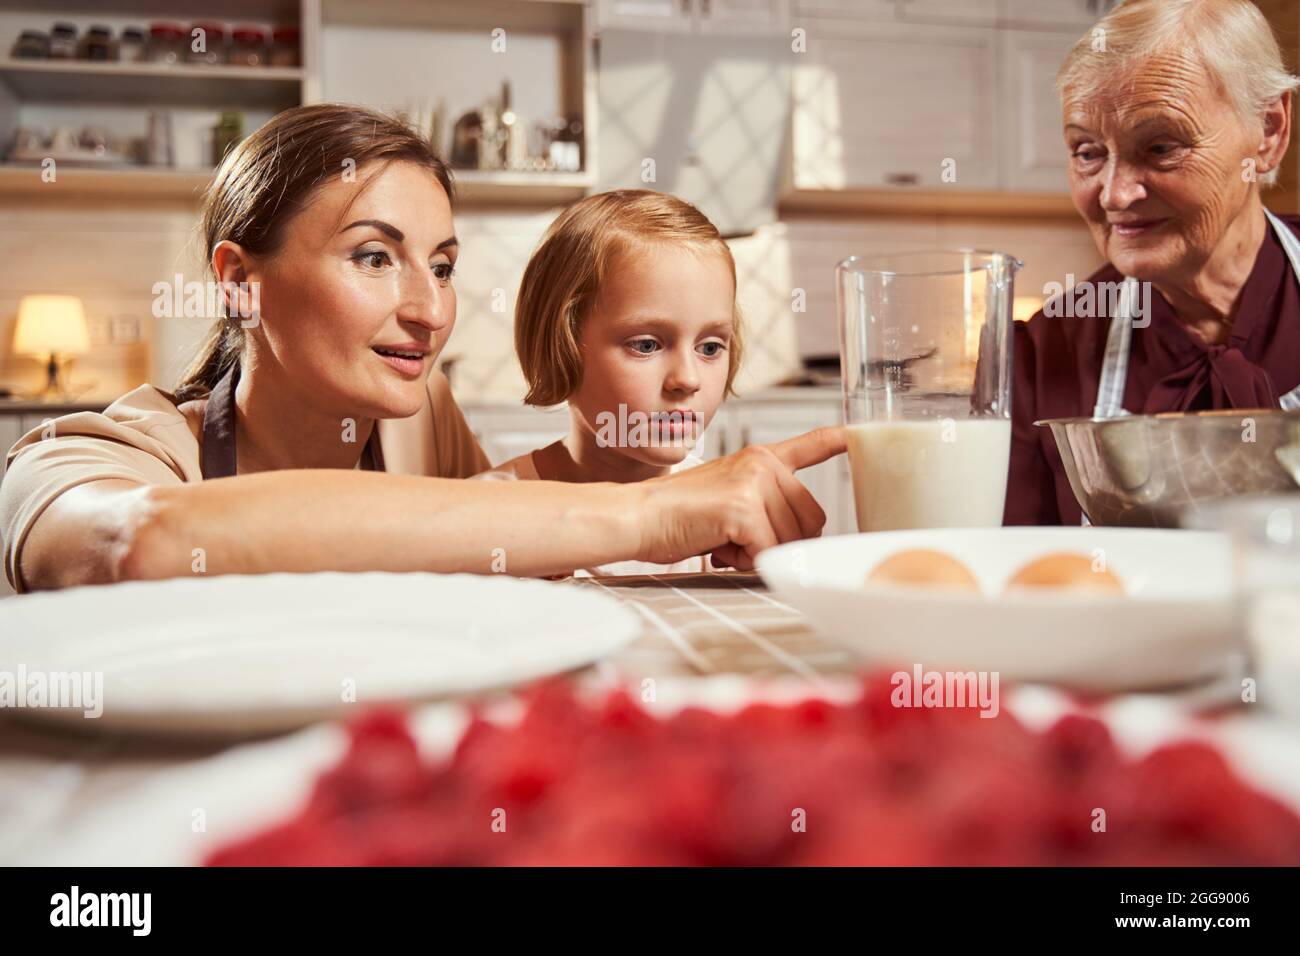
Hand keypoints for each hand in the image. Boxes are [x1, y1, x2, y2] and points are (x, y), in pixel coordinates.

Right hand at [633, 426, 846, 570]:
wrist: (638, 517)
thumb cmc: (678, 515)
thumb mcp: (728, 498)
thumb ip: (765, 507)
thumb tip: (795, 542)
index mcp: (760, 458)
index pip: (811, 445)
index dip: (838, 442)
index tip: (859, 434)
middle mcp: (763, 463)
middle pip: (810, 522)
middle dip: (778, 541)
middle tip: (735, 535)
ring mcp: (755, 483)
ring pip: (791, 541)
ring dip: (758, 553)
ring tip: (723, 537)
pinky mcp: (744, 508)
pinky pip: (768, 553)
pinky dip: (745, 562)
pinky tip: (719, 546)